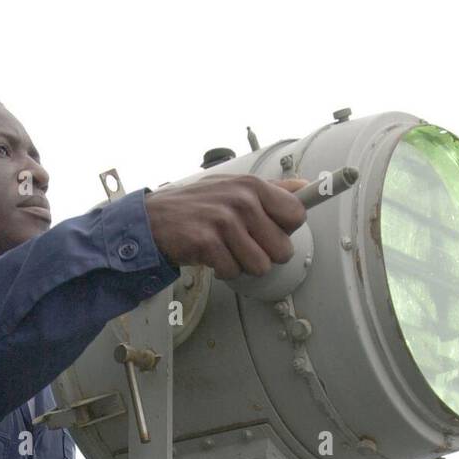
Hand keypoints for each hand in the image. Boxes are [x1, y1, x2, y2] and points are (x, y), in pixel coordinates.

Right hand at [145, 175, 308, 279]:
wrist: (154, 219)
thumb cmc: (197, 206)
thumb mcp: (235, 187)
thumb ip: (272, 190)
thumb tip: (305, 187)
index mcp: (253, 185)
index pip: (297, 214)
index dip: (286, 230)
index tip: (274, 231)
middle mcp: (241, 200)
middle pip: (282, 248)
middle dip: (265, 254)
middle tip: (244, 245)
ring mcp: (224, 221)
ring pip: (260, 266)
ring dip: (242, 265)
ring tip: (227, 250)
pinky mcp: (208, 243)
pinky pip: (234, 272)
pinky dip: (223, 271)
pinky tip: (213, 256)